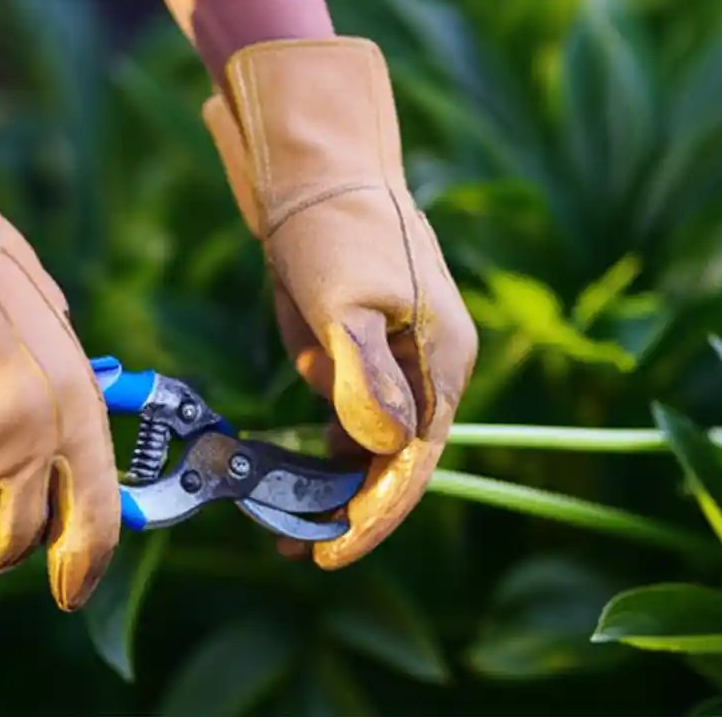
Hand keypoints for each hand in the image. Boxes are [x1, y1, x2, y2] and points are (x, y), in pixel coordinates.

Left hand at [200, 38, 477, 568]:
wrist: (313, 168)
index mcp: (441, 360)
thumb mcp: (344, 303)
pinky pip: (347, 408)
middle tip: (294, 544)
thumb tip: (387, 448)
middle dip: (349, 506)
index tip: (330, 553)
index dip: (376, 514)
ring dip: (330, 476)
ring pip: (369, 440)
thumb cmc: (332, 228)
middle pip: (396, 459)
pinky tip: (287, 455)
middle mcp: (429, 368)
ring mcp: (400, 359)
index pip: (415, 460)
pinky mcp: (366, 348)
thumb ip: (364, 378)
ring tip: (279, 516)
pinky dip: (321, 434)